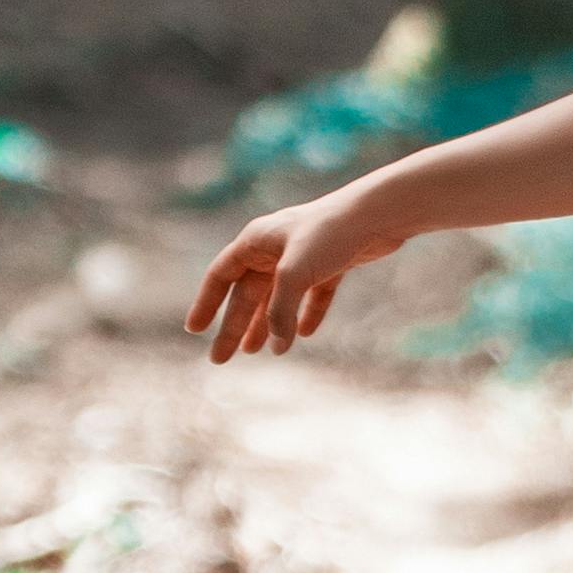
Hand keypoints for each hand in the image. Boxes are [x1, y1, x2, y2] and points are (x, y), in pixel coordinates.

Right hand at [186, 184, 400, 362]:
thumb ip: (280, 310)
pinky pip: (312, 295)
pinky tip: (303, 334)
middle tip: (221, 359)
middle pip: (247, 294)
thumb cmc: (330, 234)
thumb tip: (276, 346)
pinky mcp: (332, 263)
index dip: (206, 304)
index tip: (194, 330)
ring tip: (258, 352)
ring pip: (278, 297)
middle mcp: (275, 247)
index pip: (221, 276)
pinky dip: (306, 313)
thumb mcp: (296, 272)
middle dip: (235, 327)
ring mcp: (303, 256)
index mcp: (256, 241)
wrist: (378, 213)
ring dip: (267, 324)